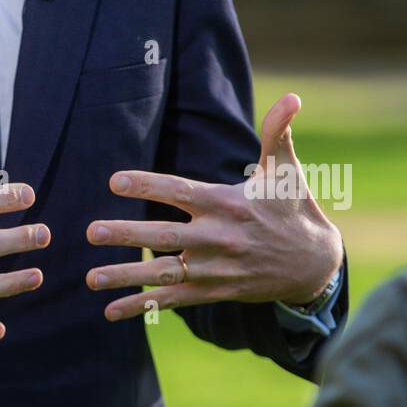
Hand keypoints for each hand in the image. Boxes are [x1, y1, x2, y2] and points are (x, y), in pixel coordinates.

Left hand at [85, 93, 342, 321]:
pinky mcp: (215, 292)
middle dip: (128, 235)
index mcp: (227, 204)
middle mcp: (218, 238)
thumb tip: (292, 97)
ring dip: (127, 276)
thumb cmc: (293, 207)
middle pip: (166, 236)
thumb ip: (277, 132)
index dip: (148, 186)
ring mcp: (215, 269)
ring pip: (165, 273)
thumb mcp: (285, 170)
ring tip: (90, 277)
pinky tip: (110, 310)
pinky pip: (174, 299)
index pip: (181, 192)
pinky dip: (143, 305)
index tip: (115, 181)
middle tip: (92, 231)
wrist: (316, 265)